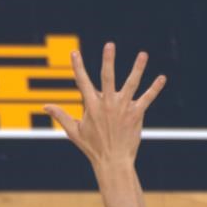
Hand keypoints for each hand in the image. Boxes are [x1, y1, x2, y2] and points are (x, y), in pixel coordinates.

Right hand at [43, 43, 164, 169]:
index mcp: (91, 106)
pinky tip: (162, 78)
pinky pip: (147, 98)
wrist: (112, 161)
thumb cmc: (92, 147)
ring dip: (137, 68)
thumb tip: (45, 106)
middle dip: (108, 60)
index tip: (74, 53)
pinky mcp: (136, 114)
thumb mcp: (73, 131)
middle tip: (109, 45)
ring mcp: (123, 108)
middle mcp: (107, 104)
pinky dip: (155, 88)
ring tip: (143, 54)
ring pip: (131, 84)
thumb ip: (60, 116)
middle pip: (107, 77)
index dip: (78, 67)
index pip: (82, 82)